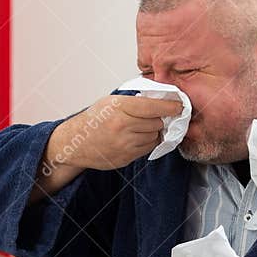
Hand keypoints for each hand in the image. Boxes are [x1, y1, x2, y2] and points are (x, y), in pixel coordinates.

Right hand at [53, 94, 183, 170]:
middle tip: (156, 116)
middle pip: (157, 122)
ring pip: (154, 136)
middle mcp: (122, 126)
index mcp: (119, 107)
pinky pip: (147, 149)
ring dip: (153, 132)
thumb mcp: (110, 101)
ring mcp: (124, 144)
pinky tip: (136, 137)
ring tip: (141, 127)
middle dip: (159, 119)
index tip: (180, 106)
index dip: (170, 107)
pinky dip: (147, 143)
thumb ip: (134, 100)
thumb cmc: (94, 119)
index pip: (153, 106)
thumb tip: (162, 99)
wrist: (76, 143)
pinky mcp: (126, 157)